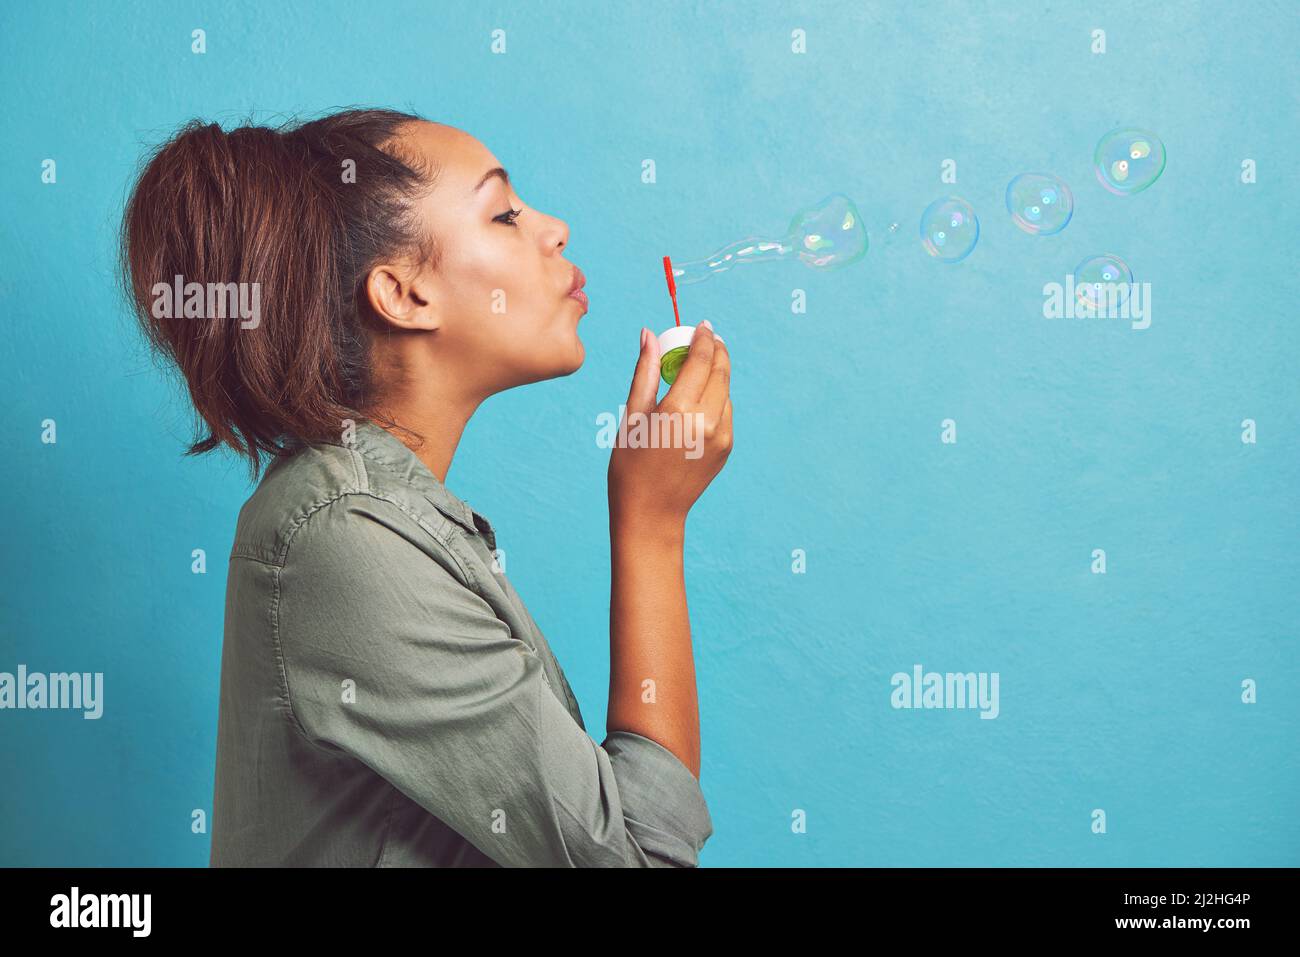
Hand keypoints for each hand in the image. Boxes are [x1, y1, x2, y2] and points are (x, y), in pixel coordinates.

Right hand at [607, 322, 732, 534]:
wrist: (651, 512)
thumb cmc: (631, 465)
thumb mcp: (633, 414)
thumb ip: (646, 371)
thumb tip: (648, 334)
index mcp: (679, 409)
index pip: (701, 359)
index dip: (703, 337)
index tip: (701, 325)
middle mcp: (707, 421)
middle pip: (721, 370)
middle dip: (715, 349)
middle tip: (705, 338)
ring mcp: (721, 436)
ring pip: (725, 391)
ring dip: (715, 374)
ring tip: (694, 371)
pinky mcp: (727, 448)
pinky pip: (725, 412)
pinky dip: (715, 399)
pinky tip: (696, 403)